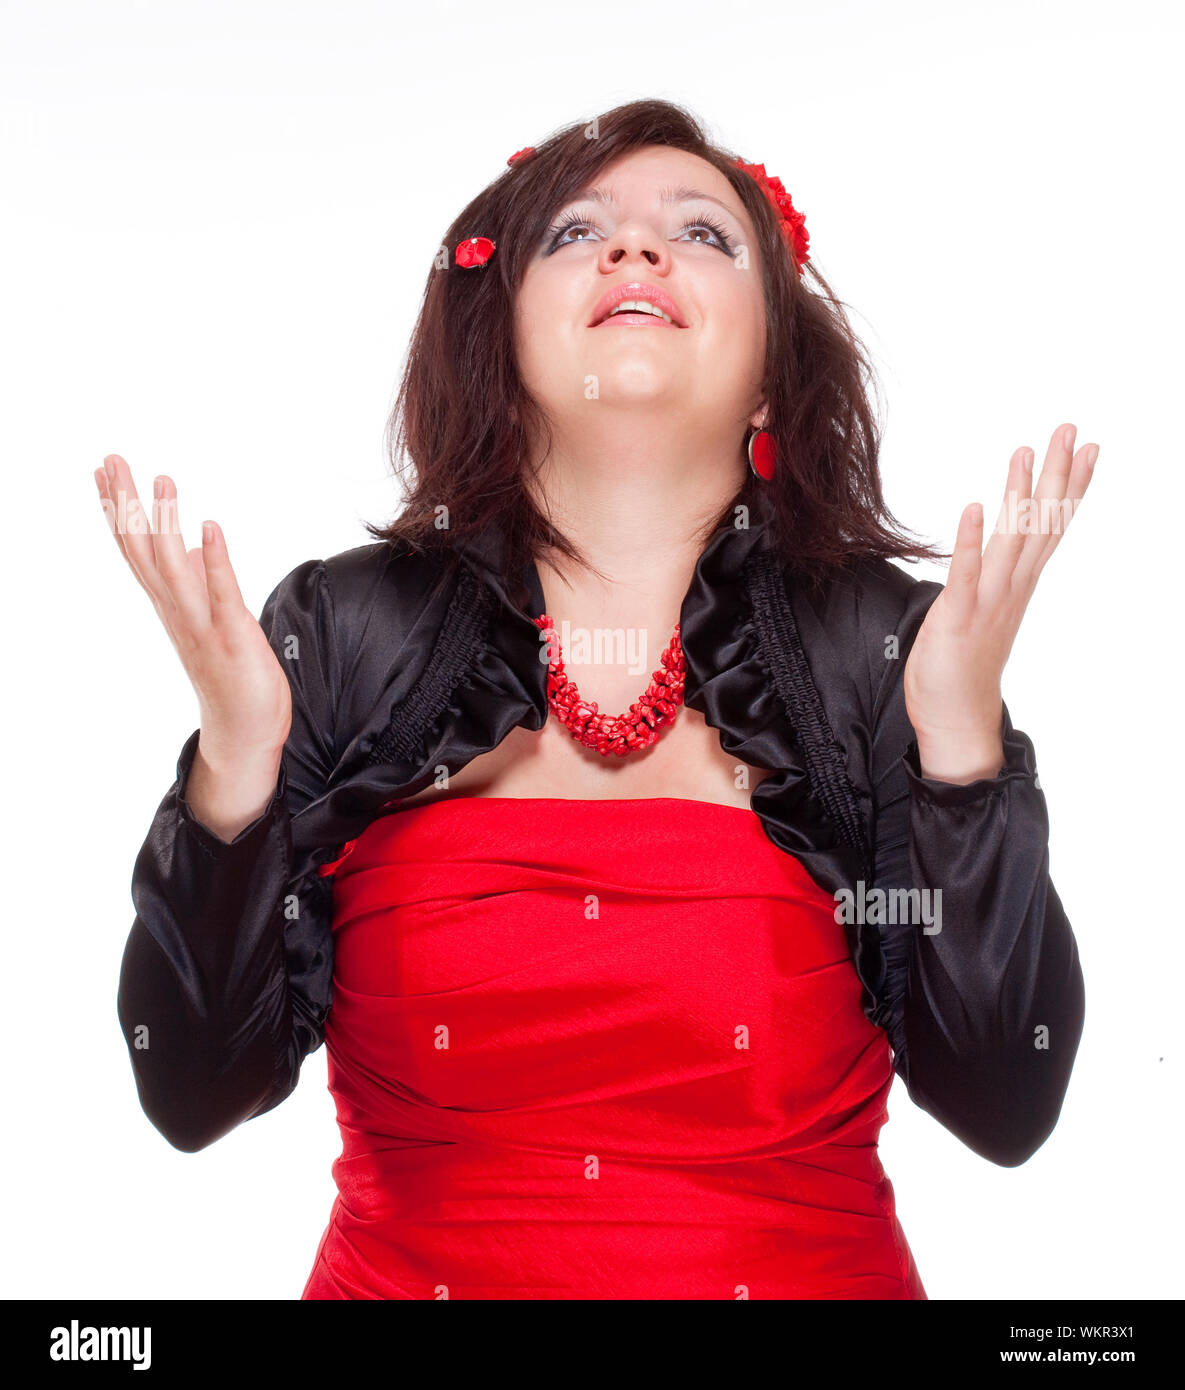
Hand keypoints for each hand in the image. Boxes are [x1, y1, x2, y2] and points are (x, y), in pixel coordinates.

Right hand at [94, 455, 292, 762]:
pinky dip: (213, 560)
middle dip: (126, 505)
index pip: (137, 550)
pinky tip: (208, 528)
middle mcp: (178, 612)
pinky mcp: (232, 637)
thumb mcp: (210, 620)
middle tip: (111, 458)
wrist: (244, 733)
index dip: (119, 510)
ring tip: (162, 479)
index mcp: (172, 606)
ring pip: (172, 568)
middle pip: (142, 551)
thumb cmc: (231, 676)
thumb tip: (188, 547)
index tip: (103, 470)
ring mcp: (201, 625)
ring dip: (165, 523)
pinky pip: (221, 593)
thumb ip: (196, 582)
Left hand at [903, 423, 1097, 782]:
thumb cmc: (962, 666)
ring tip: (1026, 451)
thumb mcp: (985, 610)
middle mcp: (1011, 588)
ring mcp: (988, 601)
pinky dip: (971, 541)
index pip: (1050, 527)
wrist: (956, 720)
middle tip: (1068, 429)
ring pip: (1011, 539)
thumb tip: (995, 549)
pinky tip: (976, 506)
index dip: (1070, 487)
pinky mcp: (958, 616)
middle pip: (1041, 524)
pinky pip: (966, 573)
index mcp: (1018, 584)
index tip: (1088, 448)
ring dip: (1018, 495)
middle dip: (1055, 475)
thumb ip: (993, 578)